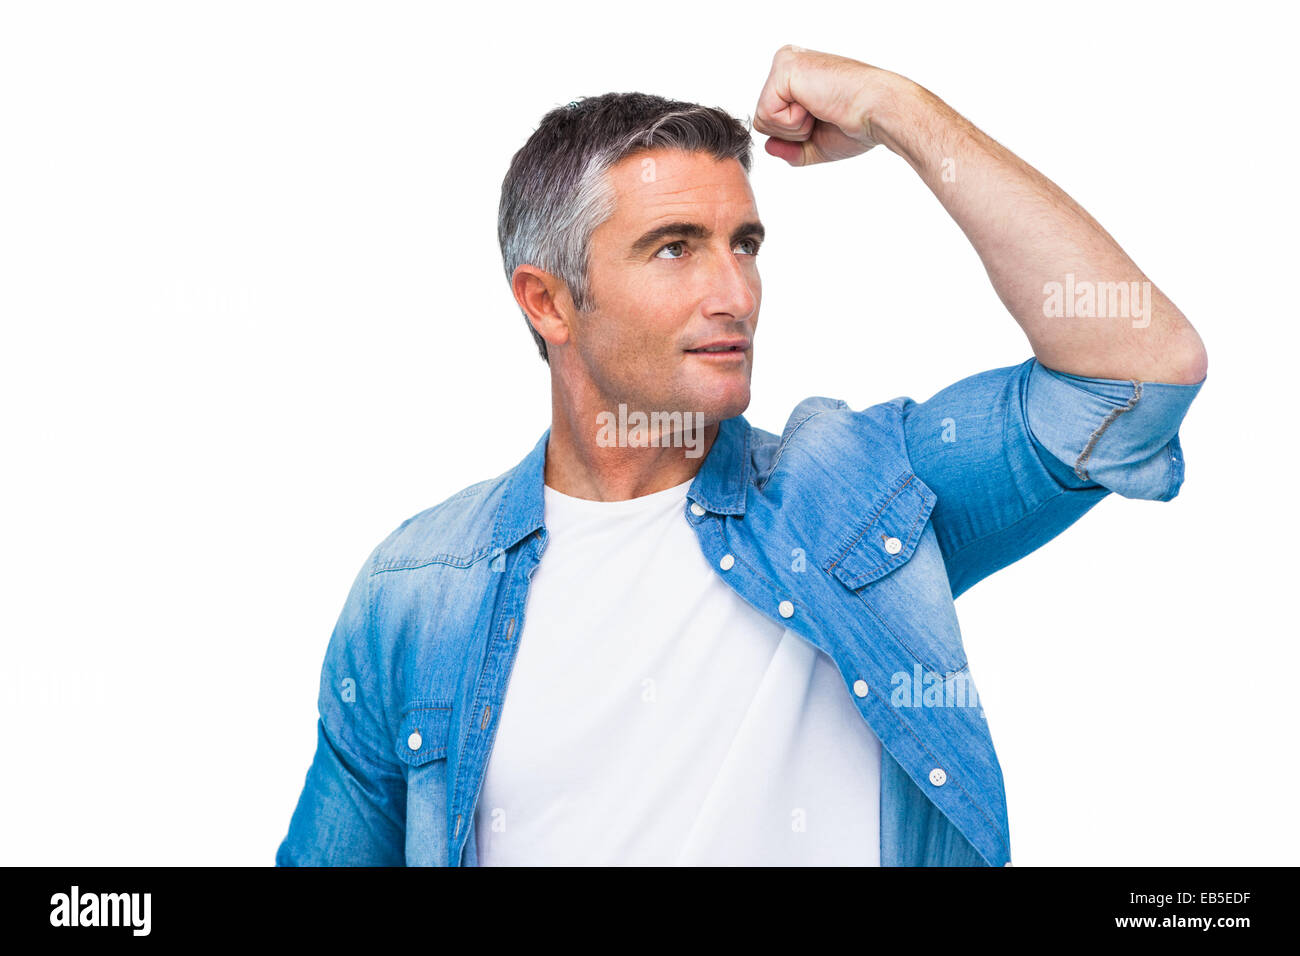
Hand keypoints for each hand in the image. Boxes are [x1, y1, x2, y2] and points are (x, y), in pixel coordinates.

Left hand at [752, 44, 900, 165]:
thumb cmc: (856, 123)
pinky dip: (792, 122)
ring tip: (821, 108)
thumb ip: (790, 147)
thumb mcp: (816, 144)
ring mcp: (785, 63)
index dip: (796, 135)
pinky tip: (816, 105)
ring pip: (763, 120)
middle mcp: (789, 65)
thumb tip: (768, 147)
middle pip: (764, 121)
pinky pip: (767, 114)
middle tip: (823, 115)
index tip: (825, 119)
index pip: (773, 120)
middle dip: (793, 133)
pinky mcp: (783, 68)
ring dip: (794, 128)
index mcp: (797, 78)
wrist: (876, 111)